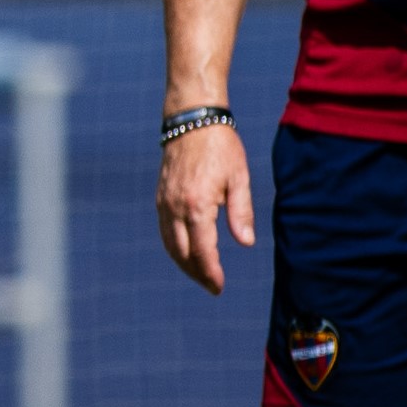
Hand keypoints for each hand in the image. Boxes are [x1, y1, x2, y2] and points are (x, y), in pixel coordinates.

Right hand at [157, 120, 255, 293]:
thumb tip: (245, 243)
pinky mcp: (160, 197)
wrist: (191, 119)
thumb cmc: (221, 146)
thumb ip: (241, 212)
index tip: (219, 287)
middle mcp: (175, 208)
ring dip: (184, 263)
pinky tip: (187, 251)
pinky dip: (174, 247)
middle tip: (212, 286)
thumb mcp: (239, 178)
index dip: (210, 272)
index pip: (202, 250)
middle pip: (182, 253)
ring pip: (169, 244)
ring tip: (200, 274)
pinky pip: (164, 231)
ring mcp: (164, 203)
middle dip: (196, 273)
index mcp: (197, 205)